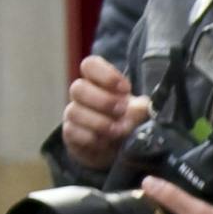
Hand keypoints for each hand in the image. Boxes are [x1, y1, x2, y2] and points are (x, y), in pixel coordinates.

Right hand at [62, 53, 144, 173]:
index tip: (125, 89)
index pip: (90, 65)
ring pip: (74, 111)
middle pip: (77, 87)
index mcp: (98, 81)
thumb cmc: (127, 121)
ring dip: (99, 122)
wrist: (117, 148)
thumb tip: (142, 109)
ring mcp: (74, 113)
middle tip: (122, 111)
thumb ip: (141, 108)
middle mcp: (82, 95)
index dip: (105, 74)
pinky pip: (72, 132)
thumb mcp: (139, 112)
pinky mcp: (70, 134)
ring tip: (118, 131)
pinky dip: (91, 138)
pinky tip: (105, 143)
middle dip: (103, 101)